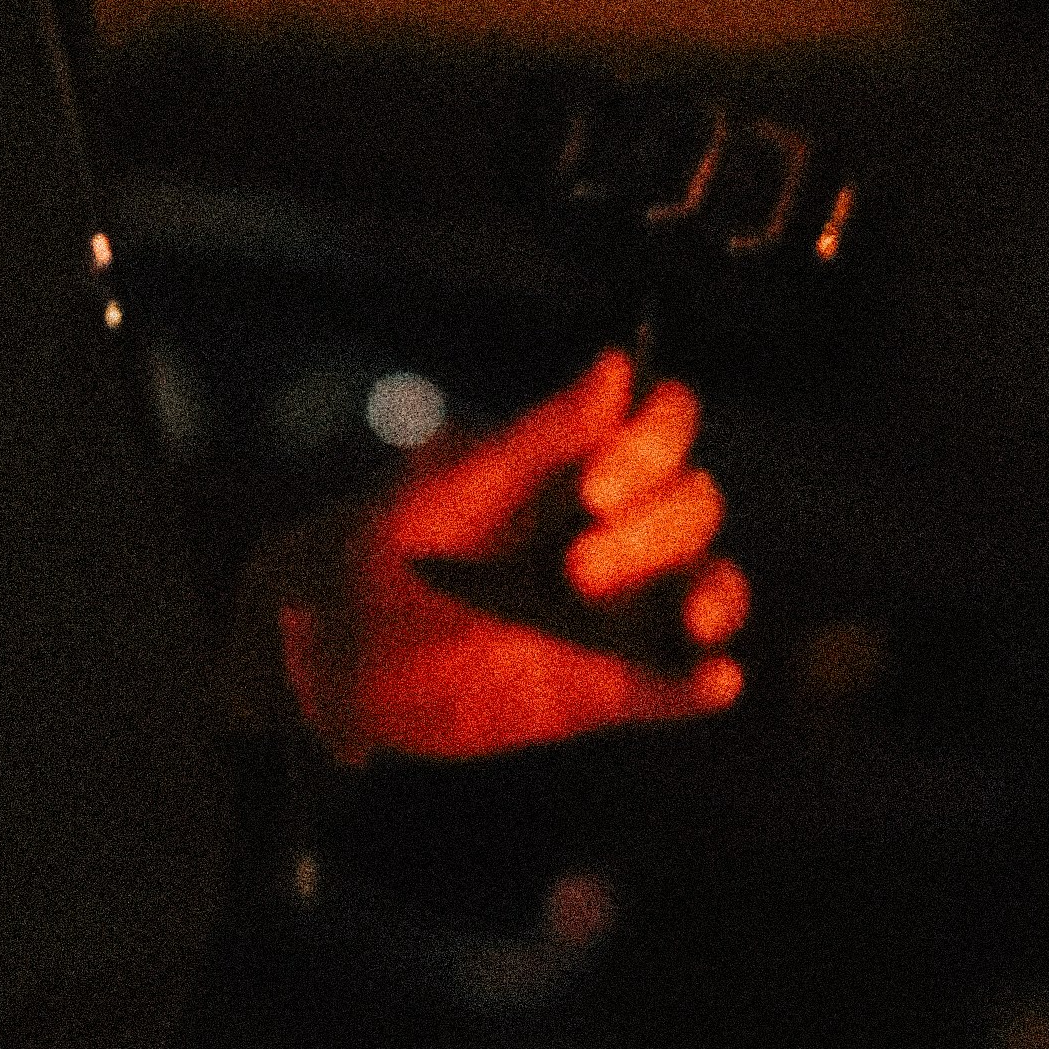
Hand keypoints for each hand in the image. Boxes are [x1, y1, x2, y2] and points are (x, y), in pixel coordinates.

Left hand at [254, 353, 748, 763]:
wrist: (334, 648)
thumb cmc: (387, 543)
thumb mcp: (458, 487)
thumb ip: (544, 435)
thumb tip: (619, 363)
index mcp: (579, 464)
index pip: (663, 428)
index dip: (655, 444)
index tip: (594, 486)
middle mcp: (614, 528)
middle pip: (692, 507)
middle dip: (654, 532)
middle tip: (573, 570)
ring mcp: (617, 608)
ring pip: (709, 588)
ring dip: (714, 598)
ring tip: (693, 621)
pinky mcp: (605, 685)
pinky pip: (674, 684)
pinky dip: (701, 683)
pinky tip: (713, 680)